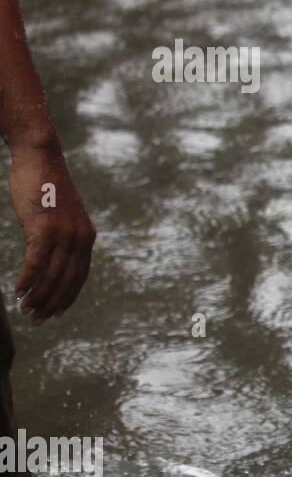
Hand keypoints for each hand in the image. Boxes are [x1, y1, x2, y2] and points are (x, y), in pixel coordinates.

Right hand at [8, 144, 94, 324]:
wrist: (41, 156)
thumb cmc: (46, 185)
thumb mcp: (58, 216)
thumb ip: (58, 237)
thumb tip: (46, 258)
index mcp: (87, 237)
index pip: (80, 276)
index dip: (68, 298)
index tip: (56, 313)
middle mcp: (80, 238)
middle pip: (67, 281)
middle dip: (51, 304)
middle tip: (35, 320)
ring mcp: (64, 233)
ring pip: (51, 276)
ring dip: (37, 297)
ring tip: (25, 310)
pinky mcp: (45, 228)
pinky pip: (37, 262)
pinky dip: (28, 280)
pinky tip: (18, 291)